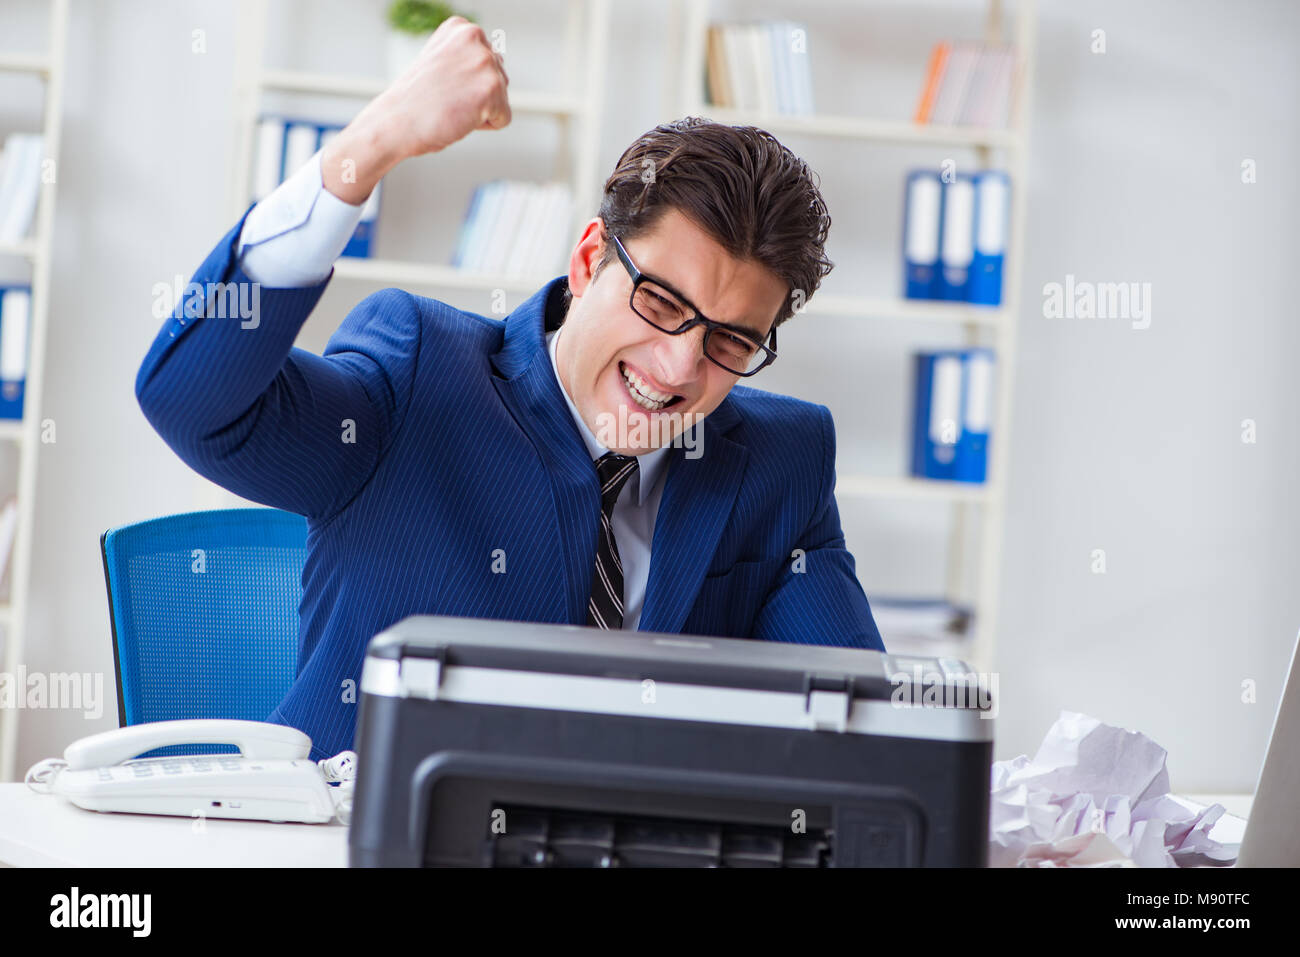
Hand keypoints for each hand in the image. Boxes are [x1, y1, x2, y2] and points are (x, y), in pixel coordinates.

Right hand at [321, 16, 510, 204]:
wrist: (395, 121)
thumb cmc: (415, 99)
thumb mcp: (442, 63)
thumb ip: (469, 58)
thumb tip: (499, 59)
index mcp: (462, 28)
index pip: (488, 64)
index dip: (467, 84)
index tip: (443, 84)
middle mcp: (475, 38)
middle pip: (499, 80)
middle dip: (477, 97)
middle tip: (446, 98)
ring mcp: (485, 61)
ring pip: (502, 99)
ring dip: (480, 111)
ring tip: (451, 106)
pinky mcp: (492, 88)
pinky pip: (503, 119)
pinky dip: (484, 126)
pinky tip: (460, 117)